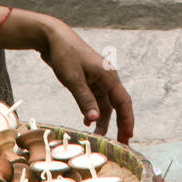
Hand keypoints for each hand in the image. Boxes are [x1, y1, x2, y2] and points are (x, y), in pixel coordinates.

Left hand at [39, 19, 134, 141]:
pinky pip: (95, 99)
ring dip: (103, 120)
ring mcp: (98, 80)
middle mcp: (107, 78)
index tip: (128, 137)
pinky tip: (86, 122)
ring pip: (105, 105)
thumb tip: (95, 120)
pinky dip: (93, 111)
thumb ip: (85, 100)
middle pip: (118, 105)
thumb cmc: (65, 54)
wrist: (53, 37)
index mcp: (109, 76)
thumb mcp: (73, 79)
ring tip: (98, 137)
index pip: (123, 102)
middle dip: (120, 124)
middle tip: (120, 144)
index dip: (127, 121)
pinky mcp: (89, 80)